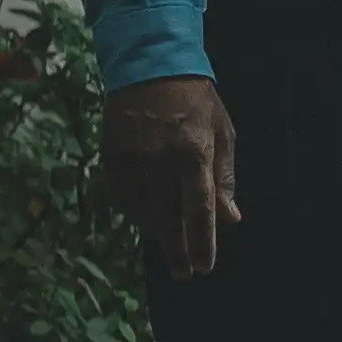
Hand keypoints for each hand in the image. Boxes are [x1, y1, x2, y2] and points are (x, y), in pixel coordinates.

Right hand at [103, 76, 238, 278]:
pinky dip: (136, 213)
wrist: (150, 67)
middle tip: (185, 274)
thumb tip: (230, 218)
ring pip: (142, 211)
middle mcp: (159, 159)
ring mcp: (131, 159)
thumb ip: (224, 178)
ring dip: (157, 233)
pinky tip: (147, 221)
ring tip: (170, 249)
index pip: (199, 208)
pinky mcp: (111, 156)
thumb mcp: (222, 133)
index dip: (202, 241)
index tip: (204, 267)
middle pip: (167, 218)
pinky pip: (122, 197)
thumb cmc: (197, 101)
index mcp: (193, 153)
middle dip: (177, 250)